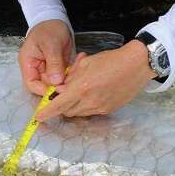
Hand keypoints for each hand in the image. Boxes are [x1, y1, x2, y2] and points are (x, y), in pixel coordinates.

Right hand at [18, 19, 73, 95]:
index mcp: (29, 63)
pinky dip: (75, 69)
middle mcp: (38, 68)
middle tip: (74, 76)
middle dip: (61, 83)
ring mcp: (49, 68)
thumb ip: (53, 63)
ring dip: (70, 76)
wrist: (56, 19)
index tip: (58, 90)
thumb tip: (56, 82)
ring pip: (60, 81)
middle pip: (47, 85)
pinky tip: (80, 58)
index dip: (43, 90)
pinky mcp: (60, 66)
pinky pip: (67, 74)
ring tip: (78, 63)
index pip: (32, 84)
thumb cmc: (48, 28)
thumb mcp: (50, 44)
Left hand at [37, 41, 154, 120]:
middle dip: (61, 106)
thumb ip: (70, 77)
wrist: (136, 65)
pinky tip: (92, 93)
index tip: (39, 116)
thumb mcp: (85, 63)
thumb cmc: (111, 60)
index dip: (47, 111)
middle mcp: (90, 101)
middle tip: (62, 94)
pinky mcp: (109, 110)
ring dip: (73, 106)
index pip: (59, 104)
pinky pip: (91, 112)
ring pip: (79, 113)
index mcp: (82, 88)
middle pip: (67, 111)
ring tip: (80, 91)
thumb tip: (60, 87)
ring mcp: (100, 108)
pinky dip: (85, 106)